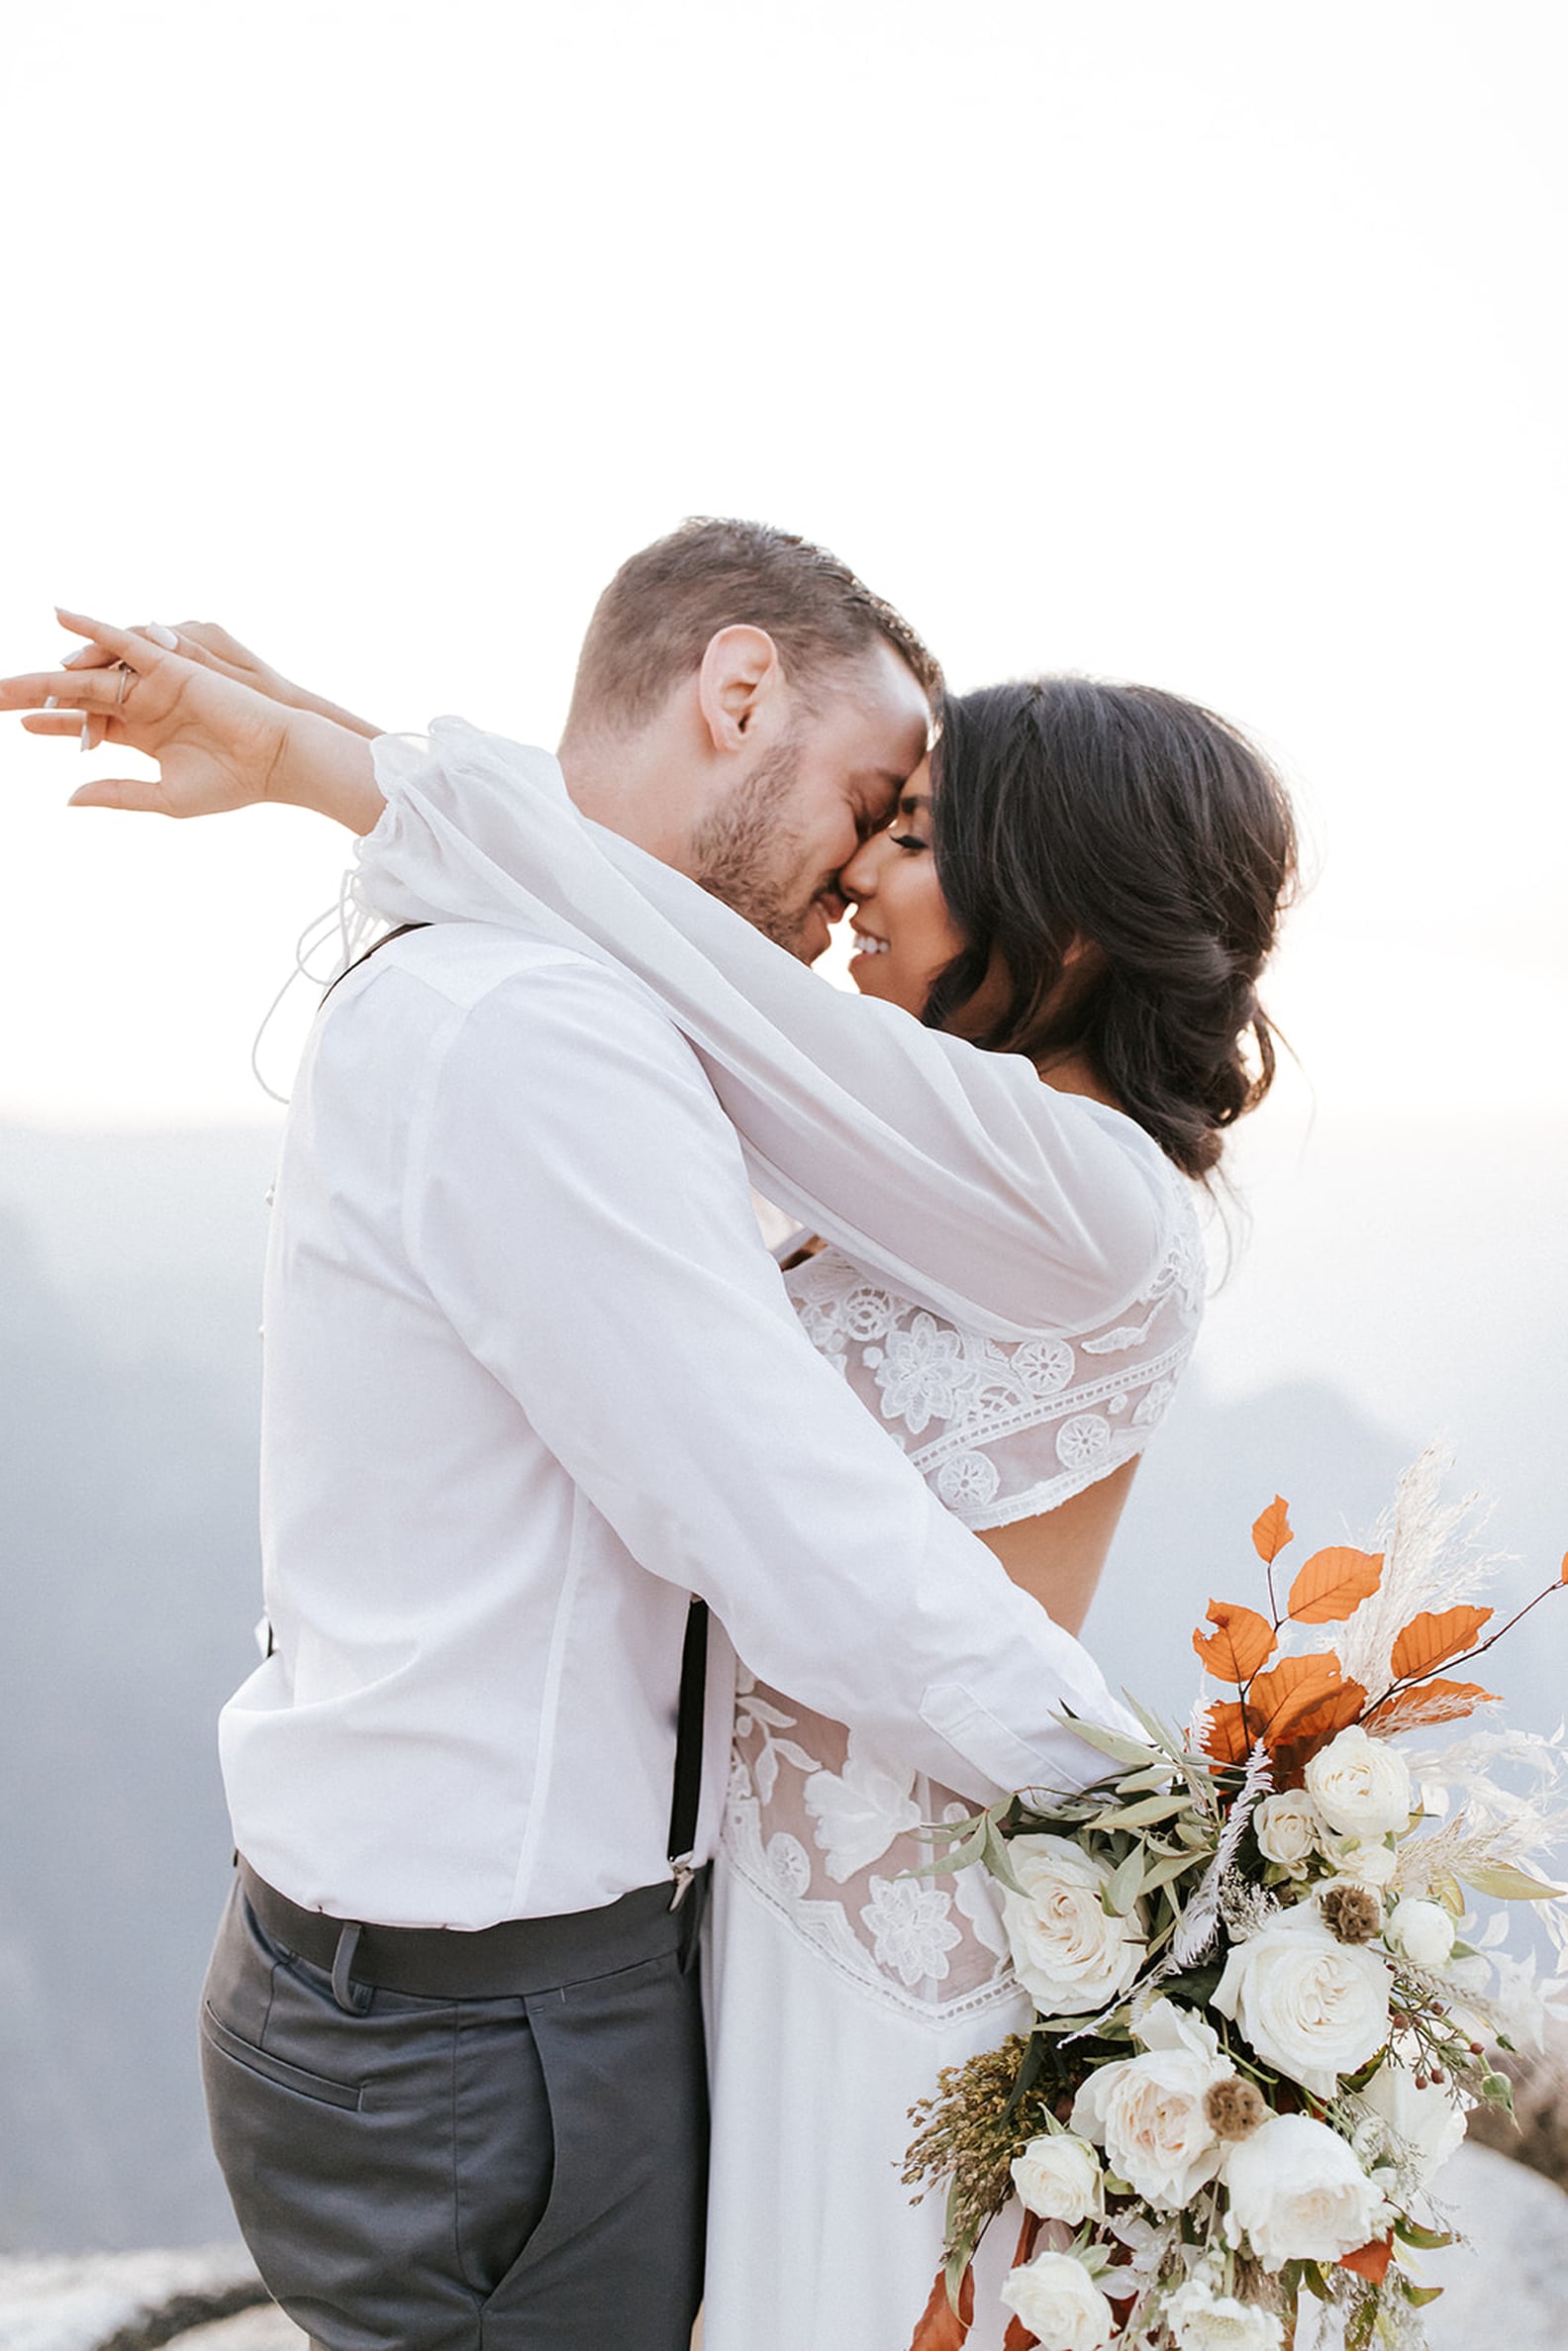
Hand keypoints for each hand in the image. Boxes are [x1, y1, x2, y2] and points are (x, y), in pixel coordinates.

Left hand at [3, 608, 382, 828]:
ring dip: (52, 675)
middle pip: (77, 695)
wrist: (274, 760)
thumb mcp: (164, 797)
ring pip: (91, 673)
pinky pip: (122, 640)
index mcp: (144, 736)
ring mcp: (153, 683)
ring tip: (11, 684)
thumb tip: (69, 797)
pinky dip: (92, 627)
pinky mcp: (167, 665)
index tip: (19, 725)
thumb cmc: (232, 783)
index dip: (51, 724)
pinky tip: (58, 615)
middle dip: (34, 695)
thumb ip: (117, 793)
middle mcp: (144, 704)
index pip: (85, 724)